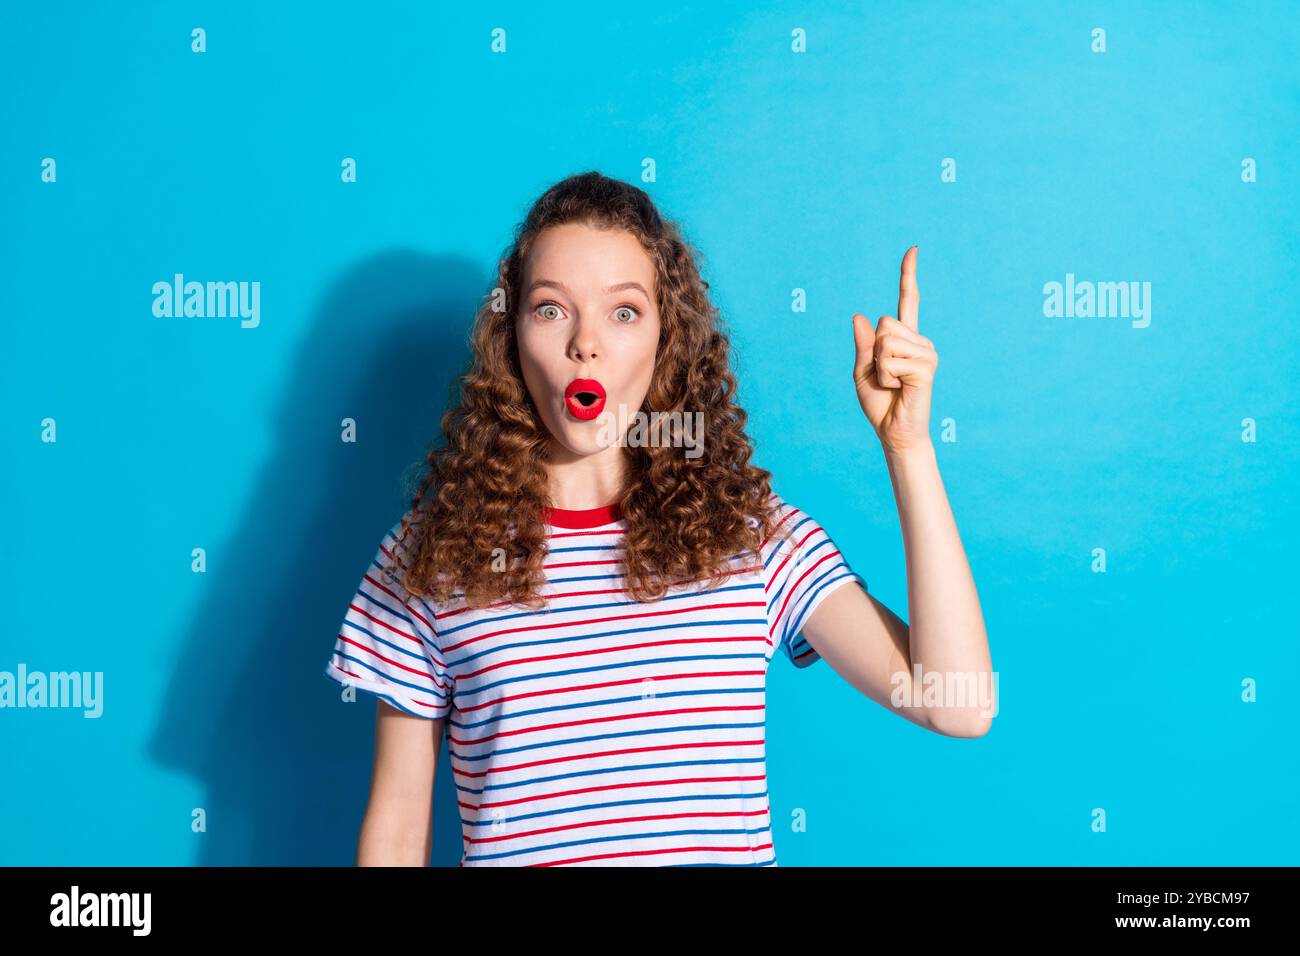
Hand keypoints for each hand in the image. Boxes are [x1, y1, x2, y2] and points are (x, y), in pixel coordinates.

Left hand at [852, 246, 937, 455]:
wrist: (893, 432)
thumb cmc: (879, 404)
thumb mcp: (861, 370)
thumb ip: (862, 344)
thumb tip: (859, 315)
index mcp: (904, 339)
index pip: (908, 301)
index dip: (908, 275)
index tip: (913, 249)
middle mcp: (920, 341)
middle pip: (884, 323)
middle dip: (874, 350)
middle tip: (885, 375)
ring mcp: (926, 353)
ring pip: (886, 341)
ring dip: (880, 367)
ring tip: (893, 383)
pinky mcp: (926, 368)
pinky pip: (891, 360)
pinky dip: (886, 377)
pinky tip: (899, 389)